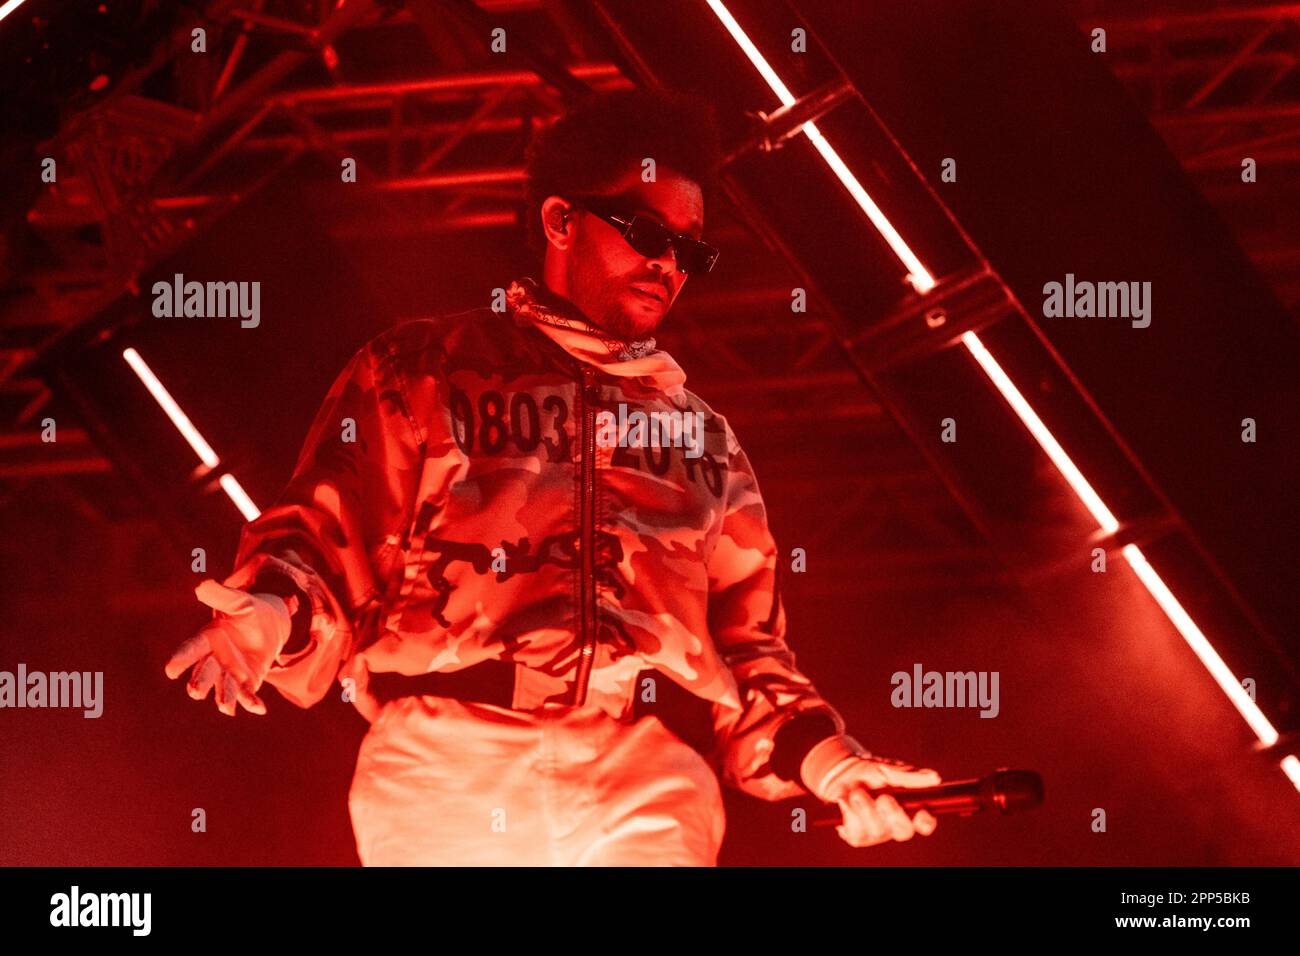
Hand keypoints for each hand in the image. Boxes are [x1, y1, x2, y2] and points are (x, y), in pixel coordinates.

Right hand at [164, 581, 296, 716]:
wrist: (271, 626)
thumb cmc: (250, 612)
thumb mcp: (240, 602)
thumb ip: (222, 596)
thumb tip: (202, 586)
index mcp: (208, 639)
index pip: (192, 649)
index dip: (182, 659)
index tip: (170, 670)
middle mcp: (215, 660)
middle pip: (204, 673)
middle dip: (200, 682)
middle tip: (195, 691)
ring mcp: (230, 674)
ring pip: (223, 689)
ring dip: (223, 698)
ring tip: (225, 707)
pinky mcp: (247, 683)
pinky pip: (247, 695)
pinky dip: (251, 702)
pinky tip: (260, 708)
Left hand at [823, 757, 940, 848]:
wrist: (836, 772)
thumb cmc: (867, 771)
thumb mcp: (888, 770)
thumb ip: (910, 777)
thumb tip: (935, 778)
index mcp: (907, 809)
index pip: (925, 823)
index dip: (926, 821)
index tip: (922, 811)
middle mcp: (894, 825)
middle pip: (903, 831)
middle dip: (893, 814)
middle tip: (883, 798)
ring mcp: (876, 832)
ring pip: (877, 831)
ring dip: (865, 808)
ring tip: (856, 791)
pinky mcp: (858, 836)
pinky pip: (857, 832)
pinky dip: (849, 813)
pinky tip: (844, 801)